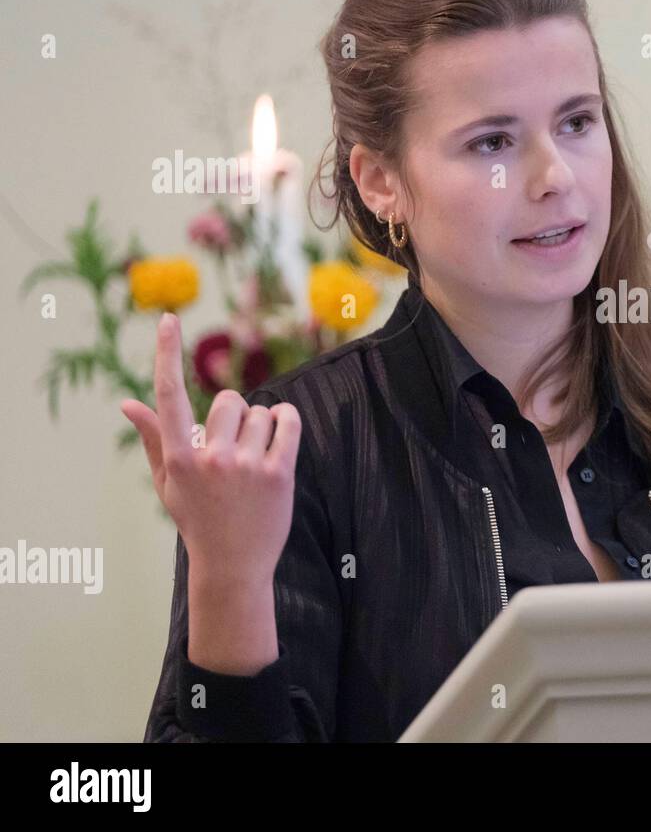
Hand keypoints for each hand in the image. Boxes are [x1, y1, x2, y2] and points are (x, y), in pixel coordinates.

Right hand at [120, 312, 300, 590]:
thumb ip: (152, 438)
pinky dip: (287, 421)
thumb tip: (128, 402)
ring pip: (261, 412)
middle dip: (233, 416)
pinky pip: (288, 422)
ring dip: (261, 426)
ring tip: (253, 458)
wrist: (233, 566)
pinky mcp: (278, 474)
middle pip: (229, 400)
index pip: (169, 396)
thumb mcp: (169, 483)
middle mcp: (209, 458)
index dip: (167, 353)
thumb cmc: (198, 520)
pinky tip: (280, 434)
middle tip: (232, 448)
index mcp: (178, 458)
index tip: (167, 319)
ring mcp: (245, 467)